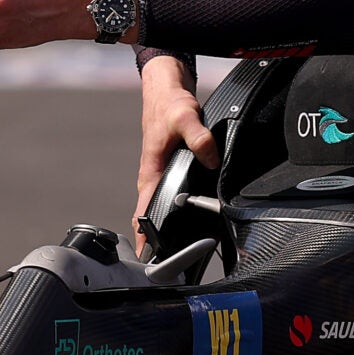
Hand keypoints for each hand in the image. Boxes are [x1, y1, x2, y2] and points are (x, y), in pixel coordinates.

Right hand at [134, 56, 217, 253]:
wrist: (164, 88)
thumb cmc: (168, 104)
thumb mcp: (186, 118)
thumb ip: (199, 139)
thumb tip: (210, 159)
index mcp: (150, 172)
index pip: (142, 212)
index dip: (145, 237)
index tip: (148, 258)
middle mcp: (151, 177)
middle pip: (148, 216)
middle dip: (154, 240)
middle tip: (165, 266)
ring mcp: (158, 173)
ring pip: (157, 206)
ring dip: (162, 227)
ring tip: (174, 251)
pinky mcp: (167, 168)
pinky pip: (167, 195)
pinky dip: (172, 209)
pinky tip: (183, 219)